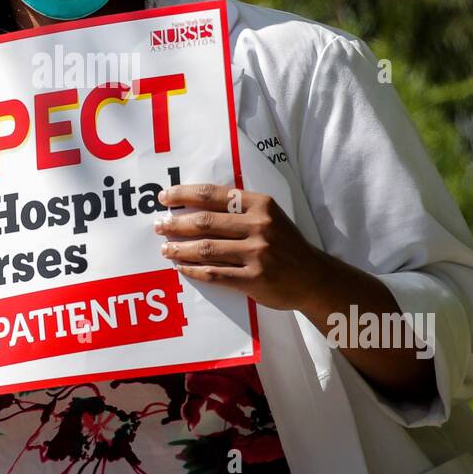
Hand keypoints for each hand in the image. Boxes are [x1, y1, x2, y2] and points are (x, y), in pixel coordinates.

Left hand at [154, 183, 317, 310]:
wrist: (314, 277)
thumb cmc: (286, 243)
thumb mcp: (270, 215)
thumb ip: (240, 207)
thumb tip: (197, 202)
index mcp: (261, 204)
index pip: (213, 194)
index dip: (184, 194)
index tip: (164, 197)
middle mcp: (259, 226)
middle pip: (205, 222)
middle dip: (176, 223)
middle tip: (158, 225)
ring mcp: (257, 254)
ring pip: (206, 249)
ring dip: (179, 248)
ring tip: (165, 249)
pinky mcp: (254, 279)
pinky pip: (215, 274)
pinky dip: (193, 271)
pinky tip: (181, 268)